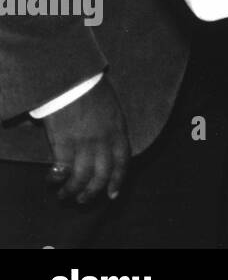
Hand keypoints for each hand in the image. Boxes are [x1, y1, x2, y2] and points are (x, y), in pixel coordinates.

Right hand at [42, 78, 130, 203]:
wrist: (74, 79)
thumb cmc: (91, 88)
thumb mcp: (112, 107)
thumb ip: (111, 127)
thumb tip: (107, 142)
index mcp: (119, 129)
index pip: (122, 160)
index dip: (118, 179)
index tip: (113, 194)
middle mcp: (105, 139)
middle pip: (102, 173)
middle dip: (93, 191)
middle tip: (83, 200)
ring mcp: (85, 142)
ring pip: (83, 177)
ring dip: (73, 190)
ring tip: (65, 196)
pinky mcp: (65, 142)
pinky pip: (64, 169)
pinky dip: (58, 178)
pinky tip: (52, 180)